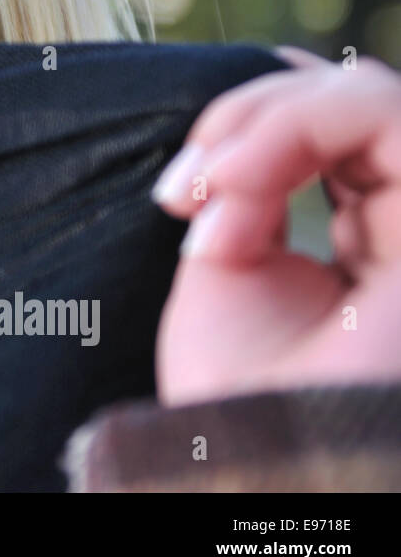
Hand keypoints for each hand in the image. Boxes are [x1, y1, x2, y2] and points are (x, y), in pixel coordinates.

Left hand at [152, 48, 400, 406]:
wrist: (253, 464)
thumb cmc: (237, 390)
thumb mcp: (229, 267)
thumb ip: (255, 185)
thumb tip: (272, 93)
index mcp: (373, 243)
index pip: (335, 135)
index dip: (256, 121)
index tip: (176, 187)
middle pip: (351, 103)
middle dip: (251, 116)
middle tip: (186, 182)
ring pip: (372, 96)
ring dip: (267, 117)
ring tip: (206, 181)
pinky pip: (389, 114)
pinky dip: (293, 124)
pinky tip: (228, 178)